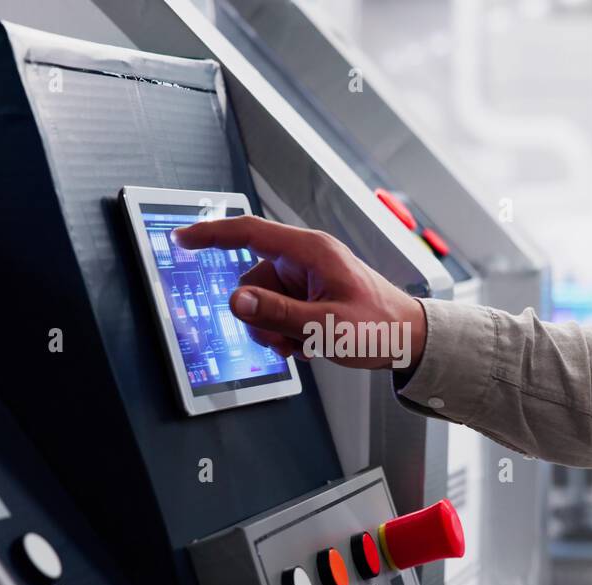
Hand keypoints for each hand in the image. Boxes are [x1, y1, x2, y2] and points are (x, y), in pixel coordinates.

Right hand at [173, 216, 425, 370]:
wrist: (410, 339)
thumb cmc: (379, 327)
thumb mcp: (323, 326)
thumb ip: (276, 314)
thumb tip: (235, 301)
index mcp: (310, 251)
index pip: (249, 232)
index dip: (211, 234)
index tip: (181, 238)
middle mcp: (306, 259)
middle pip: (252, 280)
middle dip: (259, 315)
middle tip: (282, 341)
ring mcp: (307, 277)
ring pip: (263, 300)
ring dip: (274, 328)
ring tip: (304, 345)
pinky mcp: (310, 293)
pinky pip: (279, 310)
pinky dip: (286, 331)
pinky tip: (309, 343)